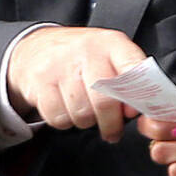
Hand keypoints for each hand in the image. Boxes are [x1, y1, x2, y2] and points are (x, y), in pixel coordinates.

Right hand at [6, 26, 146, 142]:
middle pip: (105, 101)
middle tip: (113, 131)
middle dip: (111, 124)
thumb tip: (133, 111)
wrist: (37, 46)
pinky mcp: (40, 80)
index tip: (136, 112)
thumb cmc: (82, 56)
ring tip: (86, 113)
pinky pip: (58, 117)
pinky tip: (67, 109)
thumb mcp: (110, 56)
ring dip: (86, 122)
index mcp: (112, 43)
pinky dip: (64, 121)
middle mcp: (87, 50)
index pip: (133, 68)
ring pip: (82, 114)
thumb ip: (127, 80)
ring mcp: (61, 64)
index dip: (137, 96)